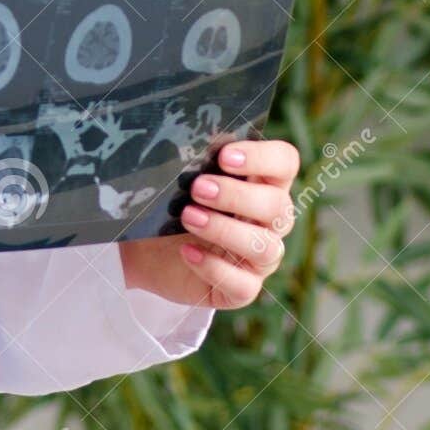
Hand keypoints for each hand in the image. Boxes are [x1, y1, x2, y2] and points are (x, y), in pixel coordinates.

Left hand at [117, 139, 299, 309]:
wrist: (144, 248)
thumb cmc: (169, 202)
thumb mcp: (177, 178)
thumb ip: (191, 160)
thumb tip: (182, 140)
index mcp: (262, 182)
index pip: (285, 162)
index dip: (263, 158)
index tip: (225, 156)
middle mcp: (269, 221)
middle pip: (278, 207)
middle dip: (237, 196)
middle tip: (198, 188)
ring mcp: (258, 258)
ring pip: (266, 248)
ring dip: (226, 230)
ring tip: (188, 217)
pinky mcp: (241, 289)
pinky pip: (243, 286)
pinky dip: (214, 267)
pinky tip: (187, 251)